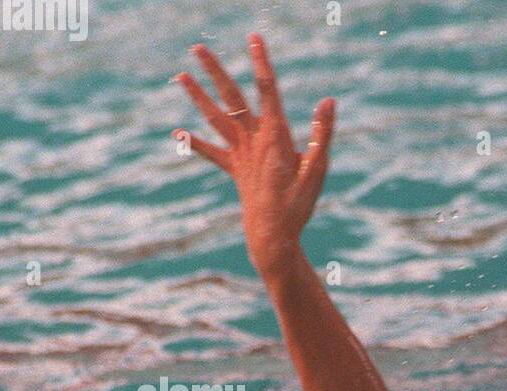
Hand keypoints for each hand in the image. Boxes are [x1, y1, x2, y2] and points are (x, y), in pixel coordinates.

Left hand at [174, 33, 333, 278]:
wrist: (272, 237)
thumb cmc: (298, 206)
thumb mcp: (318, 170)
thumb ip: (323, 134)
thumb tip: (328, 102)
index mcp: (275, 136)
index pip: (268, 91)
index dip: (261, 63)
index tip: (254, 38)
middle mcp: (253, 141)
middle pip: (232, 98)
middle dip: (216, 71)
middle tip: (198, 47)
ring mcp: (240, 155)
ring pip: (216, 119)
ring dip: (198, 97)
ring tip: (180, 76)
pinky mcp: (235, 171)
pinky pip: (212, 154)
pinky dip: (196, 143)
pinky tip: (177, 133)